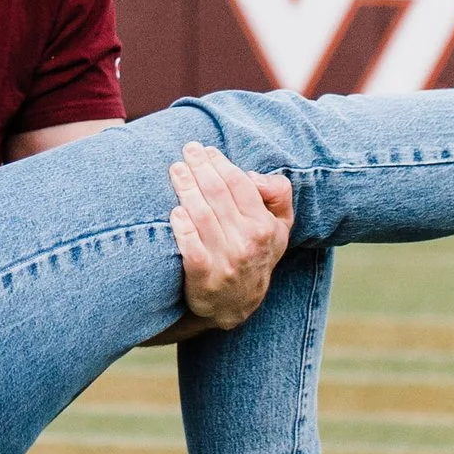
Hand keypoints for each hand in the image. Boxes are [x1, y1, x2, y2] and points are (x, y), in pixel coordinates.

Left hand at [169, 145, 294, 330]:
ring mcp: (226, 261)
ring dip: (187, 189)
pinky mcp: (204, 277)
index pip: (239, 184)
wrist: (237, 303)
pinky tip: (174, 212)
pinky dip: (183, 229)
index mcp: (265, 226)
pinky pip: (192, 248)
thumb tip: (254, 175)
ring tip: (175, 170)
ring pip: (202, 215)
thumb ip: (278, 195)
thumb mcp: (280, 226)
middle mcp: (248, 242)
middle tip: (186, 151)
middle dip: (200, 168)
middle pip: (218, 194)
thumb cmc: (256, 253)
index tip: (204, 150)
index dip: (220, 163)